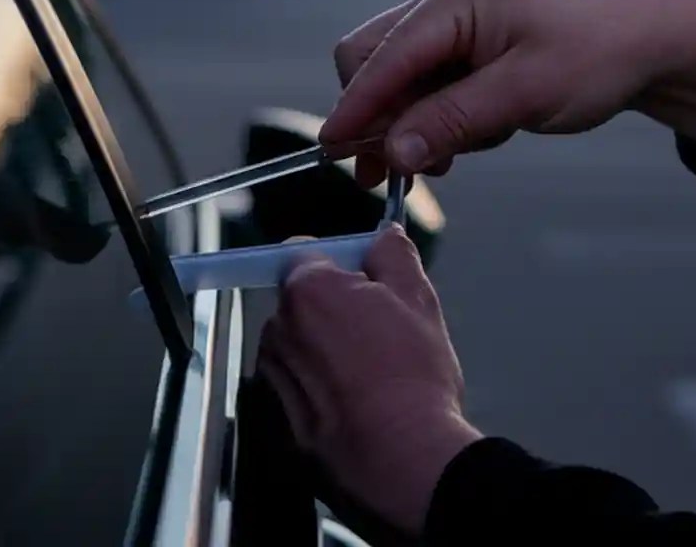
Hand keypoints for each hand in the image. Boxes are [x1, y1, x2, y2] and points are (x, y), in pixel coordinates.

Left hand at [257, 226, 481, 537]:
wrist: (403, 458)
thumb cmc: (412, 376)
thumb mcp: (418, 300)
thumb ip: (394, 255)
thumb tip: (386, 236)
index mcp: (307, 291)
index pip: (306, 255)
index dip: (340, 267)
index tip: (368, 284)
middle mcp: (279, 329)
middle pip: (302, 303)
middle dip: (334, 309)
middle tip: (381, 332)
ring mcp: (276, 377)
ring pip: (300, 346)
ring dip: (325, 350)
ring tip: (373, 374)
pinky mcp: (281, 419)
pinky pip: (299, 387)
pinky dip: (321, 389)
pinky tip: (358, 402)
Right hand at [321, 0, 695, 185]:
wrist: (649, 46)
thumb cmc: (596, 57)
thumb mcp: (524, 94)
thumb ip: (453, 121)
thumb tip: (393, 153)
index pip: (382, 57)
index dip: (355, 108)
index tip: (332, 153)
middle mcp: (445, 4)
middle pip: (373, 60)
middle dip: (375, 117)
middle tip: (387, 175)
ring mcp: (454, 25)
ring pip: (397, 79)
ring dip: (407, 125)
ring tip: (437, 167)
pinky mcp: (467, 49)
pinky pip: (425, 87)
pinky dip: (432, 120)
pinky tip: (461, 145)